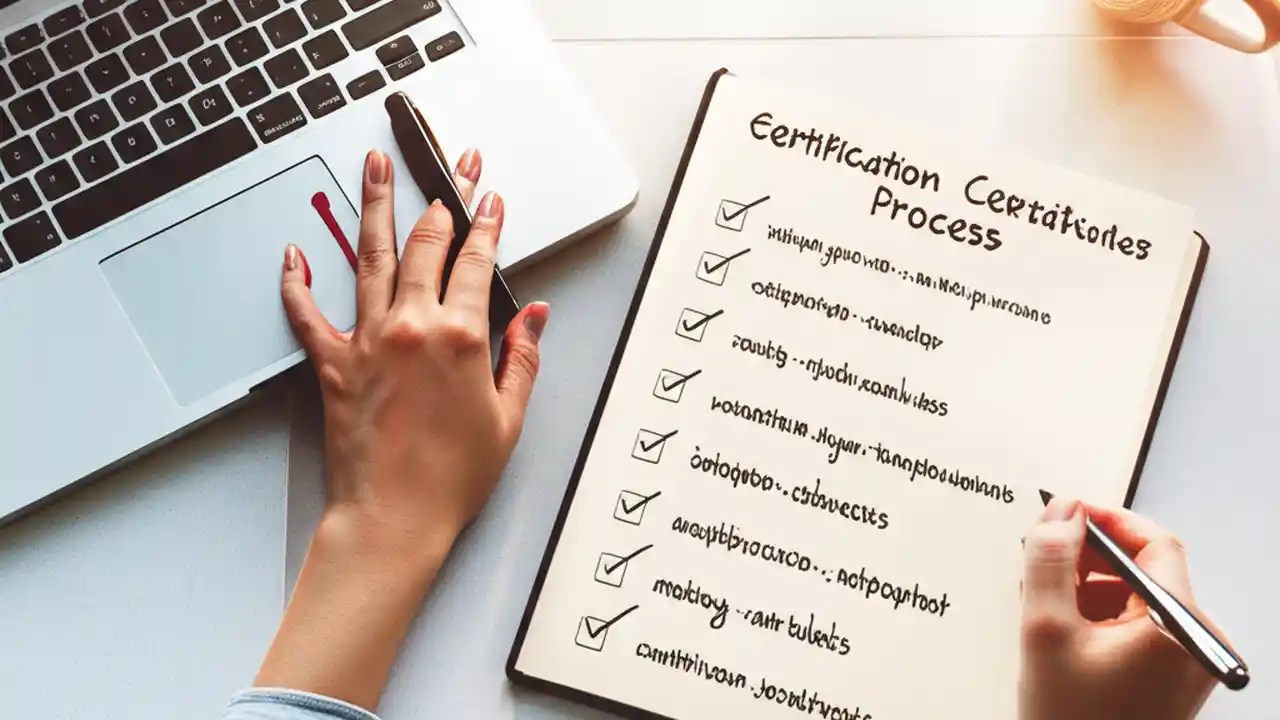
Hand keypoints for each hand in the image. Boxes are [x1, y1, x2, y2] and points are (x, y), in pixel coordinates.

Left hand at [256, 148, 548, 708]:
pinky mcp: (332, 362)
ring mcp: (368, 340)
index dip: (487, 224)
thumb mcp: (508, 418)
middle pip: (428, 244)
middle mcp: (413, 327)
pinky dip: (297, 280)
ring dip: (374, 205)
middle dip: (443, 197)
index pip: (477, 262)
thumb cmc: (452, 478)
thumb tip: (532, 316)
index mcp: (462, 338)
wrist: (394, 517)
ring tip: (374, 166)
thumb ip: (522, 358)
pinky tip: (295, 252)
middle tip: (450, 167)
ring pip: (369, 256)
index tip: (489, 198)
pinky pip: (306, 311)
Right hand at [1020, 498, 1225, 719]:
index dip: (1106, 520)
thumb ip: (1049, 561)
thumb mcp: (1044, 631)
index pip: (1155, 542)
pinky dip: (1097, 615)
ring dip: (1087, 588)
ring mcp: (1184, 661)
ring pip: (1134, 595)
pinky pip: (1135, 623)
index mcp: (1178, 628)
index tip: (1064, 514)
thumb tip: (1062, 511)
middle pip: (1145, 568)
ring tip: (1046, 607)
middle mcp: (1194, 642)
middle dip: (1088, 559)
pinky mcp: (1169, 675)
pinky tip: (1063, 631)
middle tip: (1043, 563)